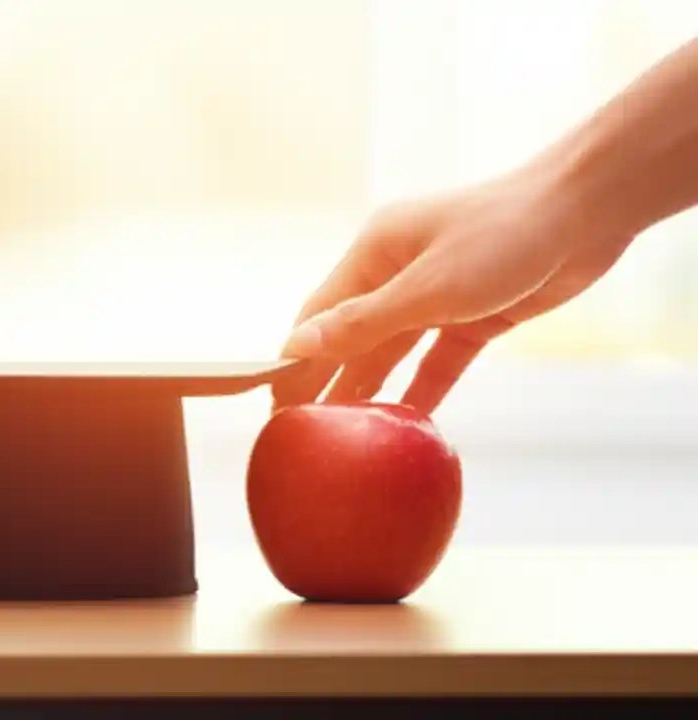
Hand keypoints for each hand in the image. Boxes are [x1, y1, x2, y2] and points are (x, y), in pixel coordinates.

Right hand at [273, 167, 635, 413]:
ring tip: (340, 435)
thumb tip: (298, 346)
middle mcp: (398, 273)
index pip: (319, 316)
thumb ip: (363, 322)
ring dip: (368, 389)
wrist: (588, 211)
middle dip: (325, 381)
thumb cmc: (503, 236)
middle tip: (299, 431)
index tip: (273, 404)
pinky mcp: (475, 315)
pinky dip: (422, 387)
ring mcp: (437, 295)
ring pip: (392, 351)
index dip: (294, 360)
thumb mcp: (427, 287)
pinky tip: (404, 419)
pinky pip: (437, 360)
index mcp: (374, 253)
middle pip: (351, 337)